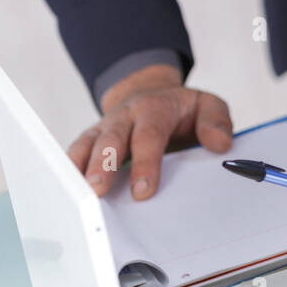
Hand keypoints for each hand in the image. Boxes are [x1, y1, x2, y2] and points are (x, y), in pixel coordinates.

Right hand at [67, 64, 232, 198]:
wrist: (151, 93)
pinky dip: (69, 168)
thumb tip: (220, 144)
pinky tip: (65, 190)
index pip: (149, 135)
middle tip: (98, 190)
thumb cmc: (180, 109)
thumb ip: (216, 121)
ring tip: (78, 194)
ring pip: (89, 145)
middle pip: (112, 139)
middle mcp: (126, 116)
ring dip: (81, 169)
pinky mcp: (91, 139)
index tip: (143, 190)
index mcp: (155, 108)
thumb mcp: (207, 105)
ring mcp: (105, 127)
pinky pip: (76, 151)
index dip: (145, 163)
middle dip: (104, 165)